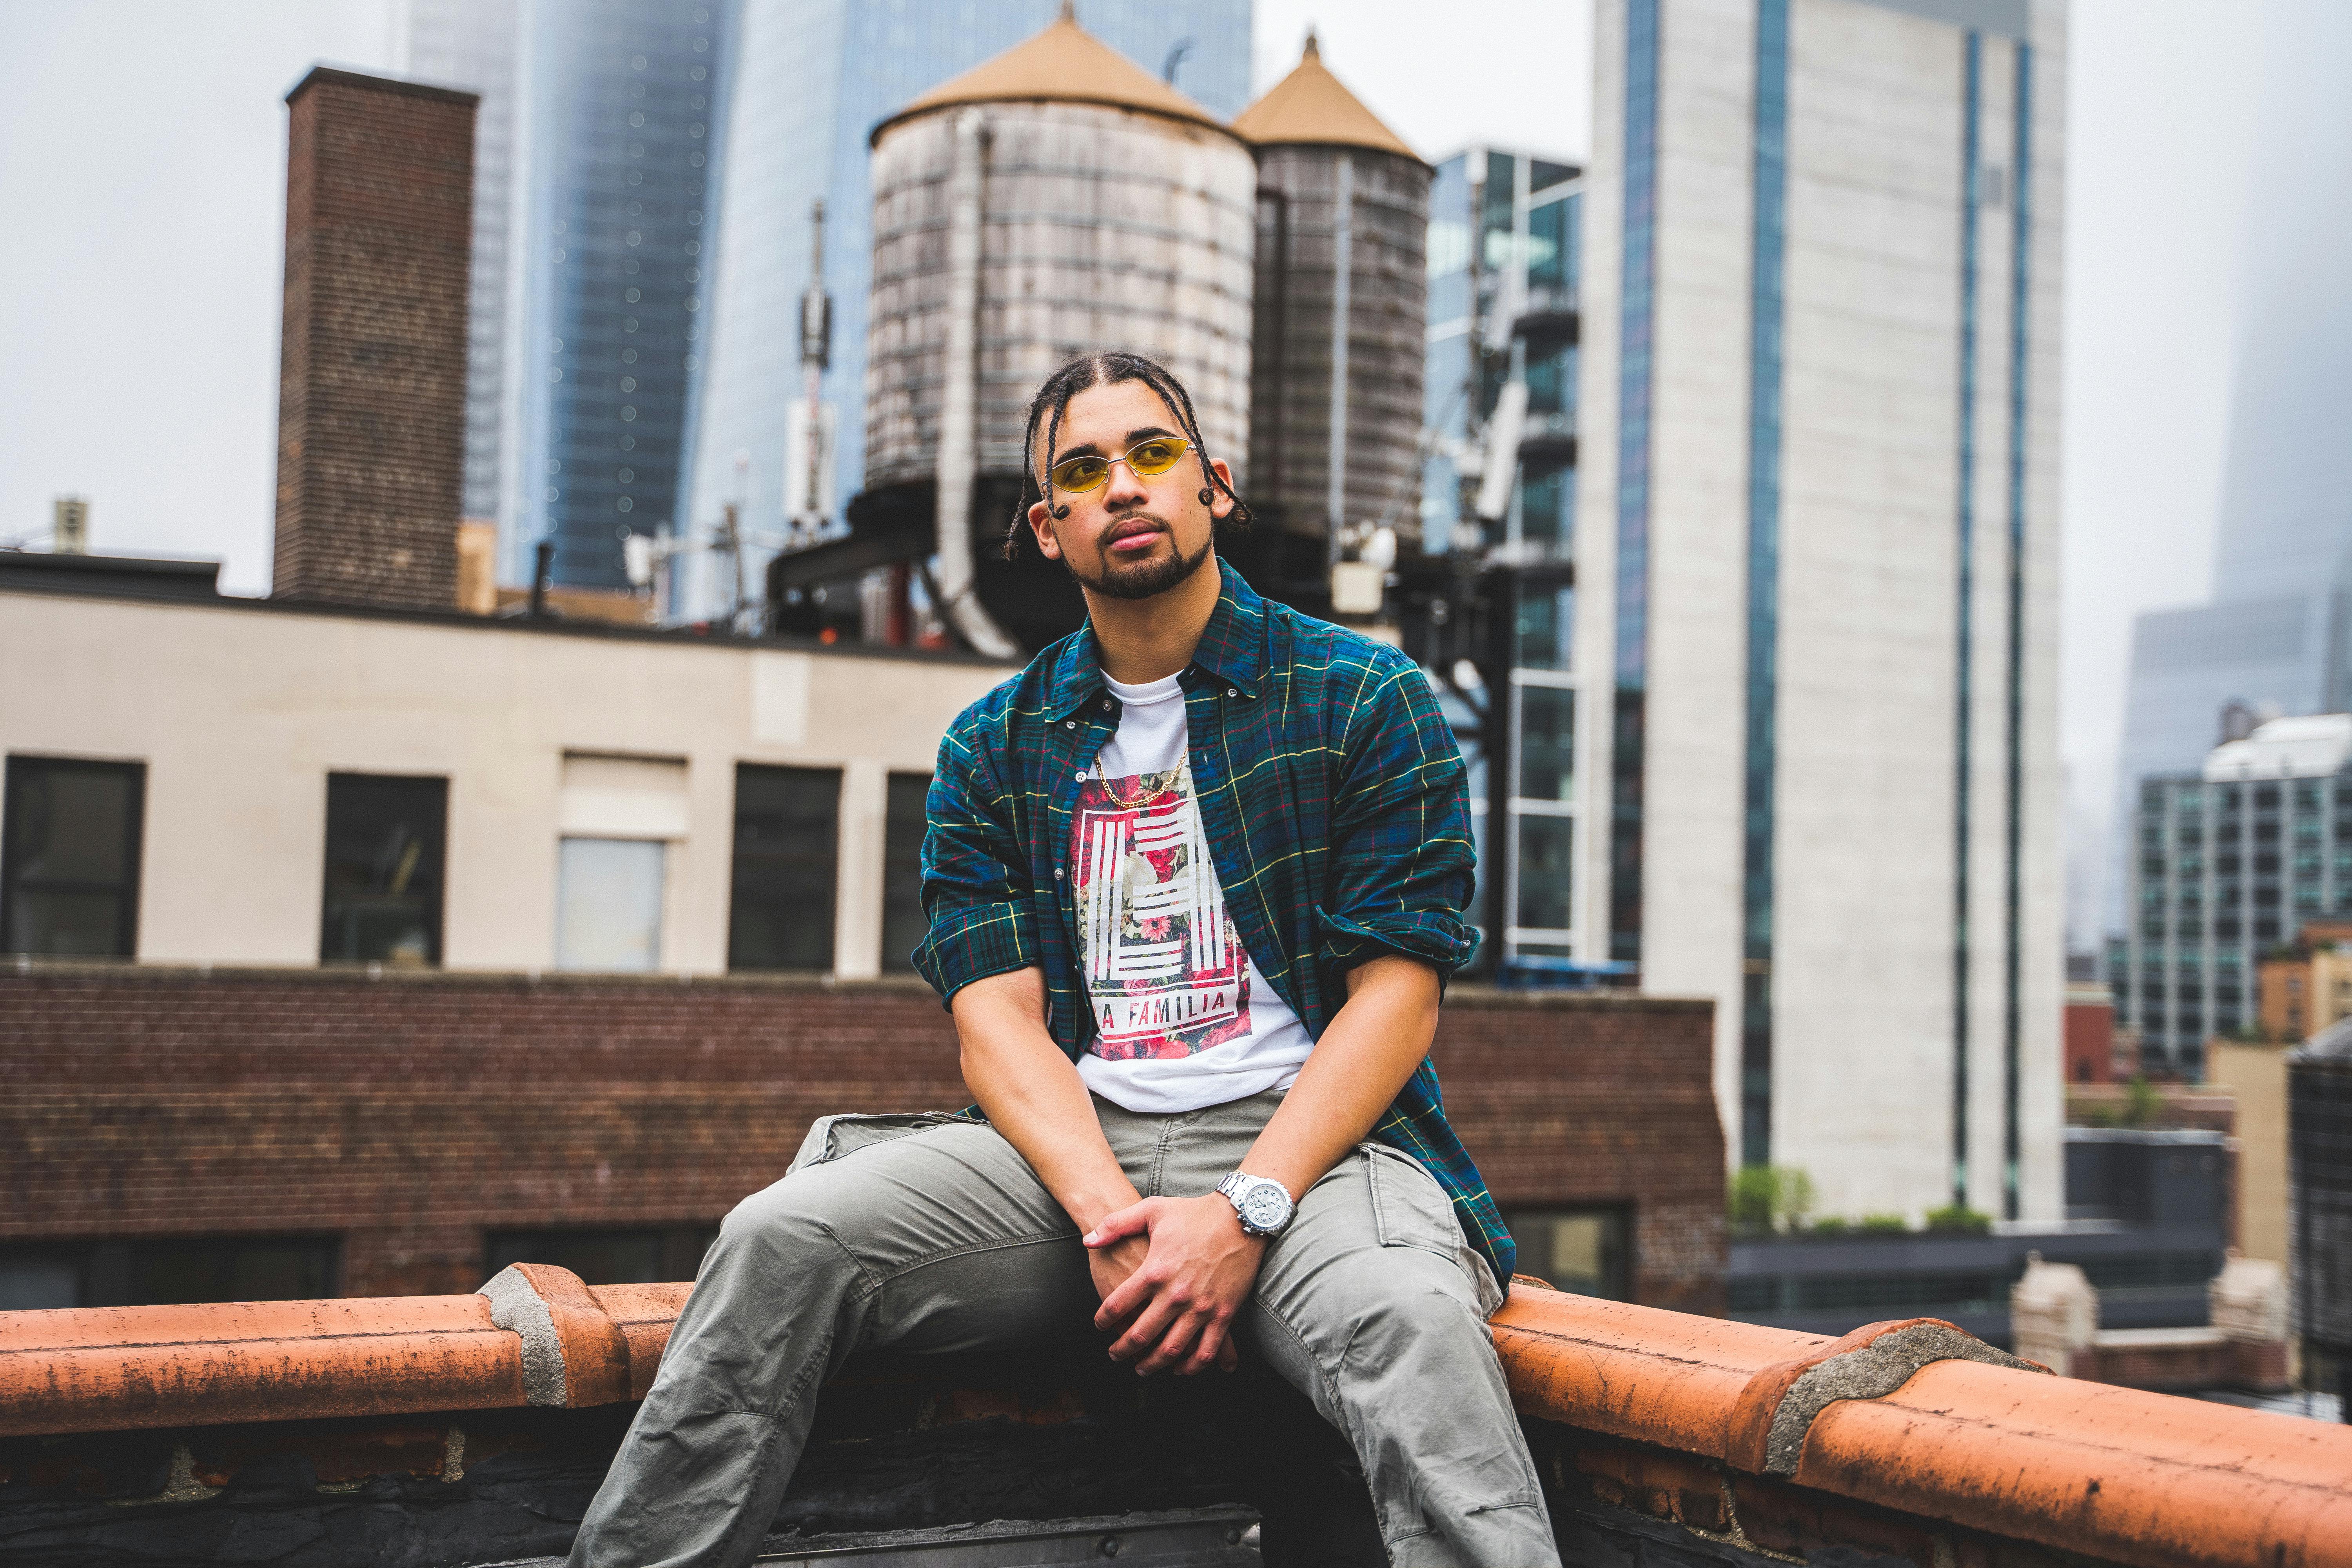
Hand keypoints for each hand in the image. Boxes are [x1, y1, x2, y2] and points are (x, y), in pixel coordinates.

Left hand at [1084, 1194, 1262, 1374]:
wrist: (1240, 1217)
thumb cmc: (1194, 1213)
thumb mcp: (1151, 1210)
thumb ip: (1116, 1225)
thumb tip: (1088, 1241)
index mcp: (1154, 1271)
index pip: (1117, 1305)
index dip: (1102, 1319)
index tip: (1098, 1325)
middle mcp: (1175, 1294)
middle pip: (1140, 1335)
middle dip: (1122, 1350)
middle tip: (1115, 1355)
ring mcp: (1201, 1307)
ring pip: (1172, 1349)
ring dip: (1153, 1364)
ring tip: (1142, 1367)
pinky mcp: (1224, 1313)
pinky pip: (1206, 1349)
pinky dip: (1192, 1366)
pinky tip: (1181, 1368)